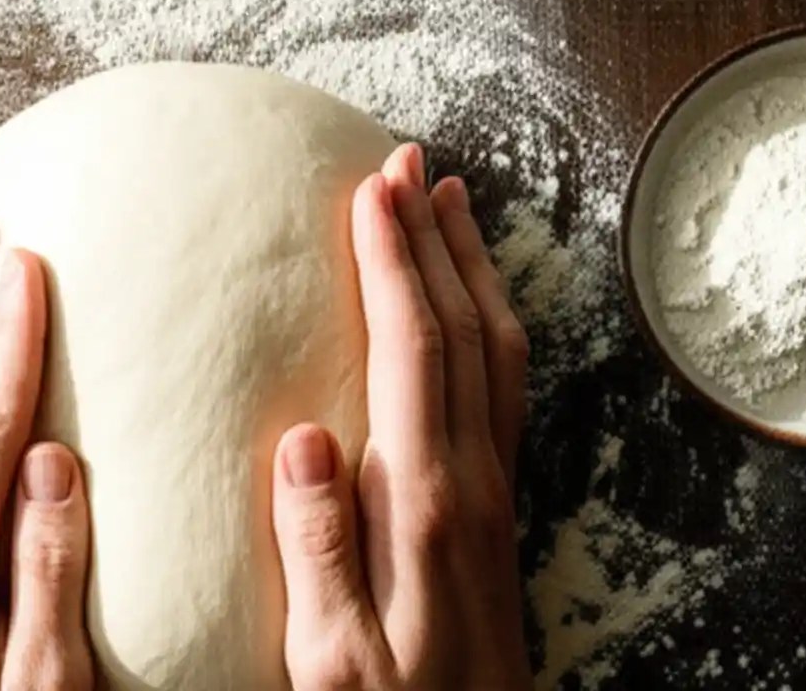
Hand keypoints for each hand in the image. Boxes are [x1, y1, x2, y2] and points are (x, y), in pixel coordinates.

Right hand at [271, 144, 531, 688]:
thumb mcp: (331, 655)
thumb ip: (317, 549)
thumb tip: (303, 440)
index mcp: (422, 501)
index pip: (412, 351)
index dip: (393, 264)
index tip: (372, 190)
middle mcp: (468, 478)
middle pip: (463, 329)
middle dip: (434, 238)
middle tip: (410, 163)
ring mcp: (491, 487)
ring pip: (496, 350)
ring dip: (471, 268)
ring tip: (449, 203)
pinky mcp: (493, 504)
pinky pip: (503, 386)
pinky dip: (489, 323)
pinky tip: (470, 305)